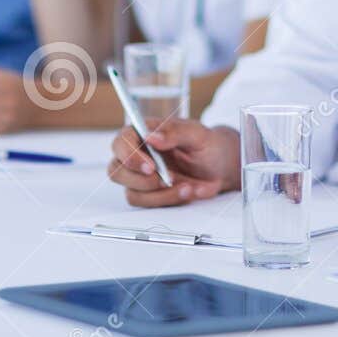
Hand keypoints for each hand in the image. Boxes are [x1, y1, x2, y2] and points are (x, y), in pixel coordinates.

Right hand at [108, 119, 239, 205]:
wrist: (220, 167)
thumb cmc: (207, 145)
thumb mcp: (197, 134)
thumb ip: (175, 132)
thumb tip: (152, 136)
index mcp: (143, 133)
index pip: (121, 142)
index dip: (130, 155)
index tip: (150, 167)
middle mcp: (137, 155)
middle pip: (116, 171)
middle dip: (140, 180)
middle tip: (167, 180)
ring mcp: (140, 177)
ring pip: (132, 192)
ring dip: (160, 194)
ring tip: (188, 186)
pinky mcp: (149, 195)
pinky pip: (148, 204)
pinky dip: (168, 201)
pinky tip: (187, 192)